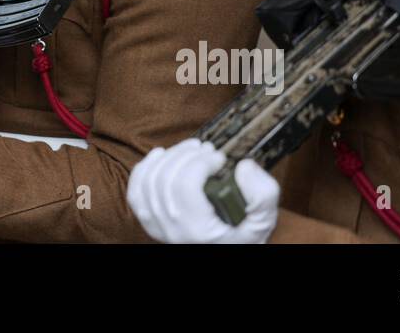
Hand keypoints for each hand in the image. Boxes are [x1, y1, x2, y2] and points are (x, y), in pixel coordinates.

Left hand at [126, 138, 278, 243]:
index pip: (185, 186)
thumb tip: (243, 167)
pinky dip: (144, 168)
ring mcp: (158, 227)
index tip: (220, 157)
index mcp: (199, 231)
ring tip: (191, 148)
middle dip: (185, 154)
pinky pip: (136, 191)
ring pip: (149, 181)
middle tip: (206, 148)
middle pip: (165, 179)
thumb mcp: (263, 219)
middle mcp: (173, 231)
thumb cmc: (243, 234)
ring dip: (169, 156)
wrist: (225, 250)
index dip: (200, 162)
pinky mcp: (150, 221)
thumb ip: (263, 194)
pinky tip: (161, 155)